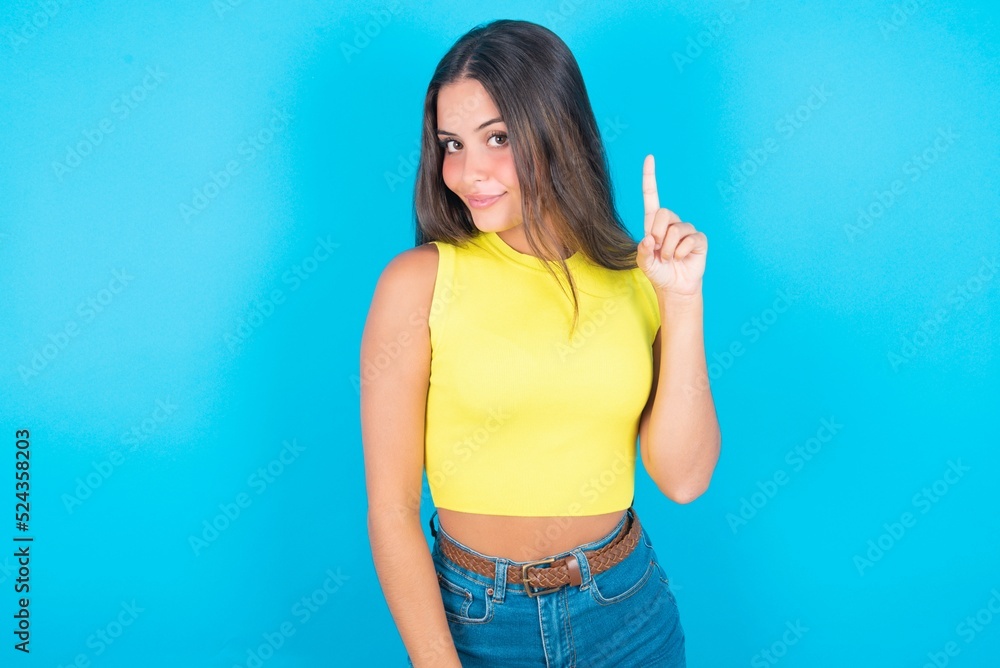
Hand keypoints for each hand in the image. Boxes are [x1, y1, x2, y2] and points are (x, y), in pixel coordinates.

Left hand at [637, 154, 707, 296]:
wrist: (674, 287)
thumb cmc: (658, 272)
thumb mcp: (644, 263)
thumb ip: (642, 252)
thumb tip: (649, 239)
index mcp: (653, 223)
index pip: (651, 197)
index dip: (650, 178)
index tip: (649, 157)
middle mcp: (671, 222)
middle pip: (663, 213)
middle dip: (658, 234)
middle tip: (659, 251)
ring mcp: (686, 230)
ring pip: (675, 230)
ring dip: (668, 250)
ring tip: (669, 259)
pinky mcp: (698, 239)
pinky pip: (689, 240)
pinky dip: (681, 252)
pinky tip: (681, 258)